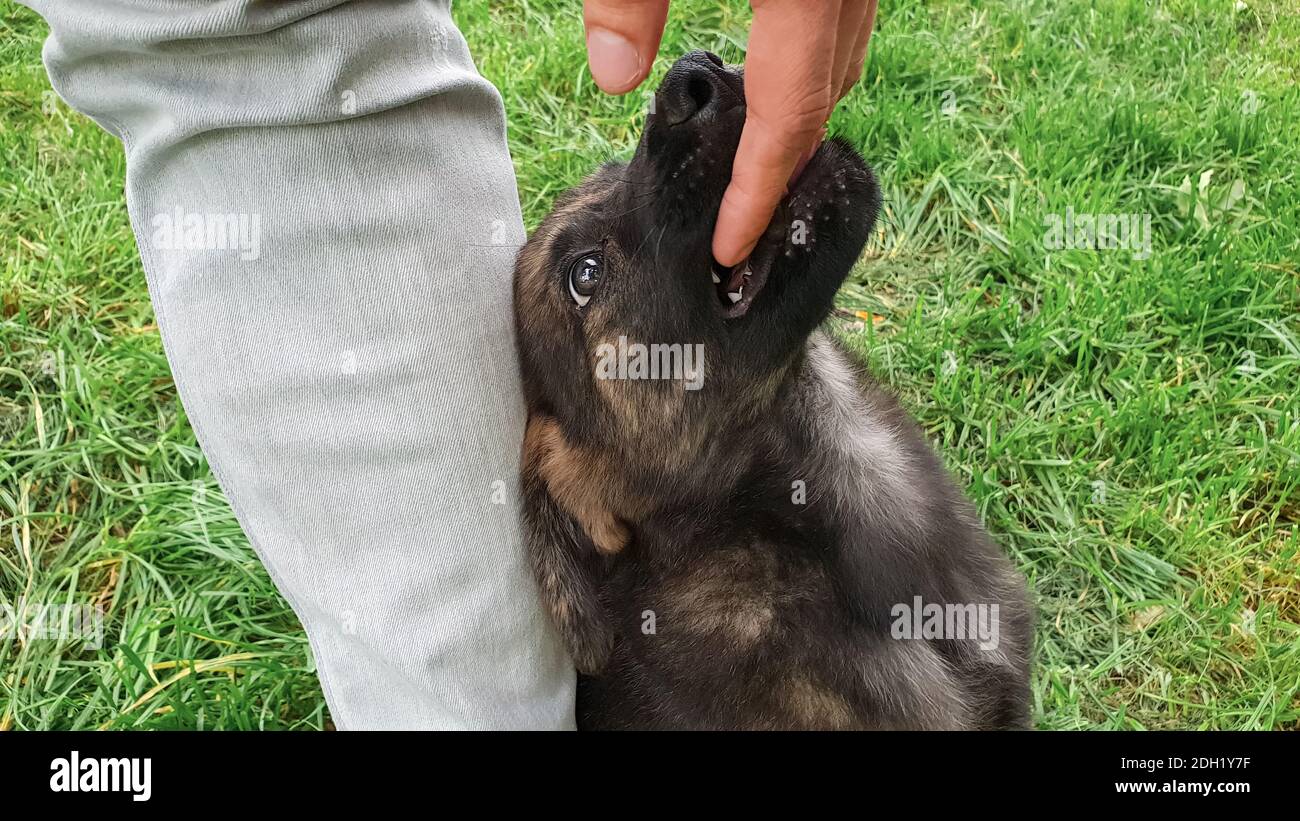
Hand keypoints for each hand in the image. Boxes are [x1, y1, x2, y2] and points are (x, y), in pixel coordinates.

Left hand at [583, 1, 877, 266]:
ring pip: (842, 63)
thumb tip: (615, 77)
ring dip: (801, 112)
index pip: (787, 119)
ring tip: (747, 159)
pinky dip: (809, 64)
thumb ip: (627, 2)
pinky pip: (840, 28)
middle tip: (735, 221)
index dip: (757, 195)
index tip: (728, 250)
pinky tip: (764, 71)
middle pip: (823, 100)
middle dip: (782, 168)